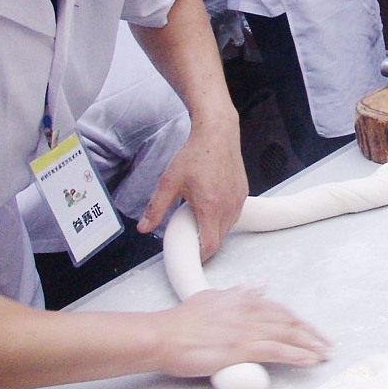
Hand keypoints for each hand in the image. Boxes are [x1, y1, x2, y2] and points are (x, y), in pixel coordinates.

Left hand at [138, 120, 248, 258]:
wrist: (217, 133)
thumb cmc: (195, 154)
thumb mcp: (169, 181)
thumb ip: (156, 208)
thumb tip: (144, 228)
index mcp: (210, 206)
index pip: (210, 245)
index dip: (200, 256)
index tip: (190, 254)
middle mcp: (228, 205)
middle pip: (219, 239)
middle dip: (205, 243)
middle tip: (189, 235)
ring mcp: (239, 199)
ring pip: (228, 228)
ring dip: (215, 230)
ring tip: (199, 218)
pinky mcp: (243, 193)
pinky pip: (234, 215)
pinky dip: (223, 218)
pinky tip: (211, 206)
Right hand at [155, 285, 330, 376]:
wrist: (163, 335)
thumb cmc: (182, 320)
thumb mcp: (214, 296)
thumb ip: (240, 291)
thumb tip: (260, 285)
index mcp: (244, 299)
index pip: (280, 309)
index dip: (298, 321)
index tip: (310, 330)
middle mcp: (249, 311)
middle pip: (289, 321)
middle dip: (310, 333)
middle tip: (326, 344)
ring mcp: (246, 329)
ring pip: (287, 335)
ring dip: (309, 345)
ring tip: (323, 353)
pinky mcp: (241, 347)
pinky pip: (276, 350)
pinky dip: (296, 355)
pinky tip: (308, 359)